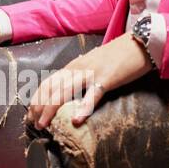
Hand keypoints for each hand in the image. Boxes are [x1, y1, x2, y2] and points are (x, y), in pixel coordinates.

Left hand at [27, 33, 152, 128]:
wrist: (138, 43)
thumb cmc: (117, 57)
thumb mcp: (92, 65)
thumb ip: (81, 77)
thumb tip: (70, 92)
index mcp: (73, 66)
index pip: (47, 82)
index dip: (36, 99)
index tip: (30, 114)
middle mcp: (77, 69)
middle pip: (51, 88)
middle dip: (38, 107)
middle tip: (32, 123)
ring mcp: (91, 73)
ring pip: (64, 91)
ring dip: (51, 109)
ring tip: (44, 124)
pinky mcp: (106, 79)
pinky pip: (92, 94)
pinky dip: (83, 107)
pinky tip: (76, 119)